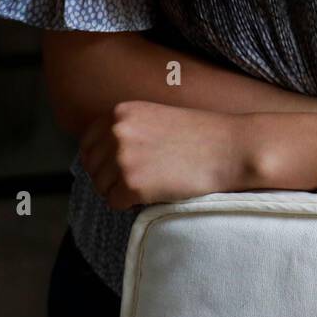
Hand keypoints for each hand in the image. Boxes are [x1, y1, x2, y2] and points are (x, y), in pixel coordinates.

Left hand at [78, 100, 248, 210]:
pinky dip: (130, 203)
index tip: (121, 166)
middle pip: (92, 167)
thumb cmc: (198, 135)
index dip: (102, 160)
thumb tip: (98, 155)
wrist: (228, 148)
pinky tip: (154, 191)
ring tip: (151, 182)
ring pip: (101, 187)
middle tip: (141, 177)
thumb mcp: (155, 117)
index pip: (87, 143)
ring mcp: (122, 158)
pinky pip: (114, 203)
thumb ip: (125, 129)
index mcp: (120, 113)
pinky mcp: (131, 184)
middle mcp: (116, 132)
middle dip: (110, 177)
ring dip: (120, 190)